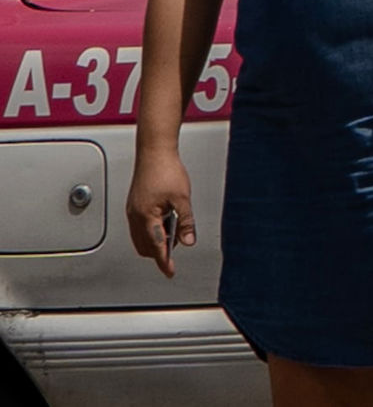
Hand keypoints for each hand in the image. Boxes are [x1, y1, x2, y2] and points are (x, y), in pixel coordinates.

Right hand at [124, 144, 192, 274]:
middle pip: (145, 245)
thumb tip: (188, 240)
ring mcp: (132, 211)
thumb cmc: (166, 170)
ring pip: (140, 237)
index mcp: (146, 216)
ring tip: (173, 232)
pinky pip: (139, 227)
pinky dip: (151, 231)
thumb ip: (186, 221)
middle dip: (160, 251)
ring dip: (155, 240)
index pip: (156, 246)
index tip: (170, 271)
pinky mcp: (133, 205)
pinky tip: (164, 222)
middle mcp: (135, 216)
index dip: (164, 261)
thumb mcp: (182, 198)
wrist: (154, 152)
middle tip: (176, 247)